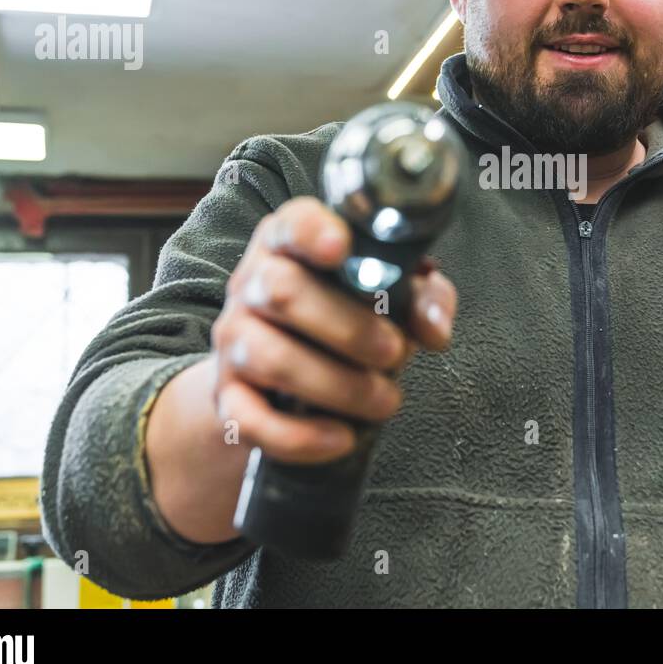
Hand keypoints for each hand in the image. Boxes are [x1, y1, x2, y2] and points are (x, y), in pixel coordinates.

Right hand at [209, 196, 455, 464]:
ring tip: (385, 400)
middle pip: (283, 292)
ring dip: (338, 385)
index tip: (343, 248)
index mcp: (291, 244)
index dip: (313, 232)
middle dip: (349, 328)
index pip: (292, 225)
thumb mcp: (391, 294)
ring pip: (270, 358)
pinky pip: (249, 420)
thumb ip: (424, 298)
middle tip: (396, 353)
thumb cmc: (346, 317)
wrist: (277, 374)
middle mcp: (252, 284)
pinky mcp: (227, 397)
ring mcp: (234, 340)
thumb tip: (435, 329)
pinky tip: (341, 438)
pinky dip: (299, 436)